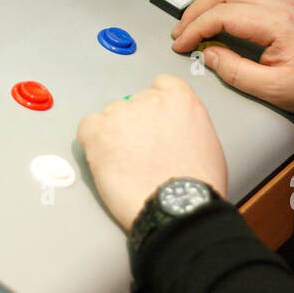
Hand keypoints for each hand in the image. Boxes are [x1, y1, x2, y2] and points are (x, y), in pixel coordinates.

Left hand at [76, 75, 227, 231]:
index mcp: (180, 100)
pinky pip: (87, 126)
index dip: (155, 104)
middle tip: (138, 151)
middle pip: (133, 102)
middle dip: (134, 124)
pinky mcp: (100, 133)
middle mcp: (150, 101)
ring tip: (123, 162)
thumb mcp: (206, 141)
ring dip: (113, 133)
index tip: (152, 119)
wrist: (176, 207)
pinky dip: (91, 141)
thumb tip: (174, 130)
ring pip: (109, 114)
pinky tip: (103, 157)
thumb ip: (186, 124)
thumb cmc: (195, 185)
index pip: (161, 85)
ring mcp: (122, 115)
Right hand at [170, 0, 293, 121]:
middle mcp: (279, 7)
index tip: (181, 45)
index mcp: (277, 23)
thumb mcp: (272, 89)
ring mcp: (282, 5)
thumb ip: (235, 72)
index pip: (223, 14)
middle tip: (181, 31)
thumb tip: (209, 56)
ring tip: (193, 24)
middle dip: (196, 8)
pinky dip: (225, 4)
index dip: (195, 29)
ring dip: (210, 3)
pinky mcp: (283, 11)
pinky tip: (216, 20)